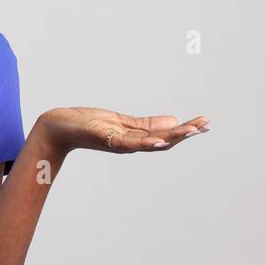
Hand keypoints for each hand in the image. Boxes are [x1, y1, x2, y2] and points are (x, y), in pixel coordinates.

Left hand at [39, 107, 209, 153]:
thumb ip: (147, 124)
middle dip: (185, 133)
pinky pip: (129, 143)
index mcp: (135, 138)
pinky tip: (161, 139)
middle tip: (206, 126)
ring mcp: (118, 143)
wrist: (59, 127)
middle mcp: (130, 144)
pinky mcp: (106, 138)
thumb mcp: (122, 122)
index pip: (166, 135)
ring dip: (173, 137)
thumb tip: (174, 120)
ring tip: (192, 130)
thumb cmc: (88, 124)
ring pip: (151, 143)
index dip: (185, 131)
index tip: (205, 124)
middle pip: (163, 141)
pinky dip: (146, 142)